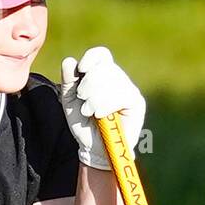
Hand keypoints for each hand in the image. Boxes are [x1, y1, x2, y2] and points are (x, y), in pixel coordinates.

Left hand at [58, 46, 145, 169]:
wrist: (93, 149)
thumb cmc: (83, 124)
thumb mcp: (70, 102)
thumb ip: (68, 82)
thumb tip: (69, 61)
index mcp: (102, 74)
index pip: (101, 55)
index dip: (91, 58)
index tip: (81, 70)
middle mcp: (118, 79)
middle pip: (104, 67)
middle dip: (88, 84)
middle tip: (83, 102)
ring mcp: (129, 89)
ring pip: (112, 80)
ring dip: (95, 98)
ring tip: (89, 111)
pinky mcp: (136, 103)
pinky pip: (122, 94)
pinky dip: (105, 104)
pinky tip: (99, 115)